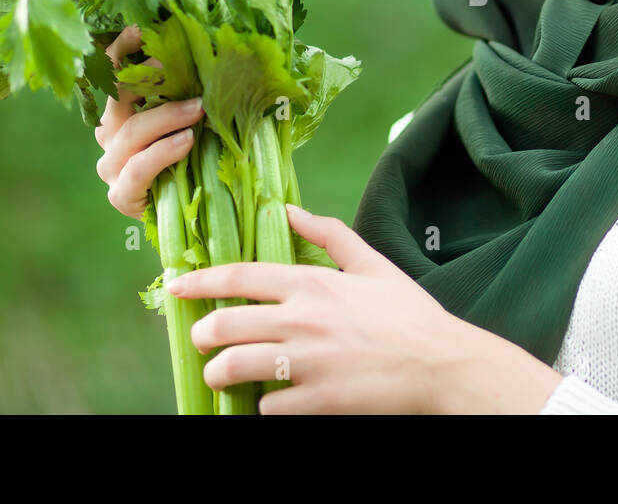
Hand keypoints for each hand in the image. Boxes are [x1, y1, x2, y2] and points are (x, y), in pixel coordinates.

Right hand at [94, 25, 204, 218]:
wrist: (192, 213)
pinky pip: (138, 169)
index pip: (110, 72)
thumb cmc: (197, 156)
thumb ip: (195, 91)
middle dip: (147, 75)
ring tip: (199, 108)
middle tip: (178, 62)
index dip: (121, 49)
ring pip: (130, 133)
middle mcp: (111, 134)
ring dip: (166, 116)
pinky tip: (186, 141)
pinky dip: (162, 153)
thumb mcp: (196, 117)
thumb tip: (223, 52)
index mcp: (123, 110)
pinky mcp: (121, 194)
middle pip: (117, 97)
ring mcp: (112, 166)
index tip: (140, 27)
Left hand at [166, 204, 564, 413]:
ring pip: (233, 368)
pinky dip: (266, 404)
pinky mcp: (316, 401)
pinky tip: (276, 399)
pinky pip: (267, 406)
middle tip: (205, 342)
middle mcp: (302, 320)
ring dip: (220, 374)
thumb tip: (288, 210)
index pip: (239, 276)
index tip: (175, 287)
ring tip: (224, 375)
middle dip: (203, 337)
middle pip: (223, 326)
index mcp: (313, 283)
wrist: (442, 366)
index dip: (199, 281)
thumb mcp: (373, 264)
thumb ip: (328, 234)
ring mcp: (306, 363)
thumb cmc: (408, 314)